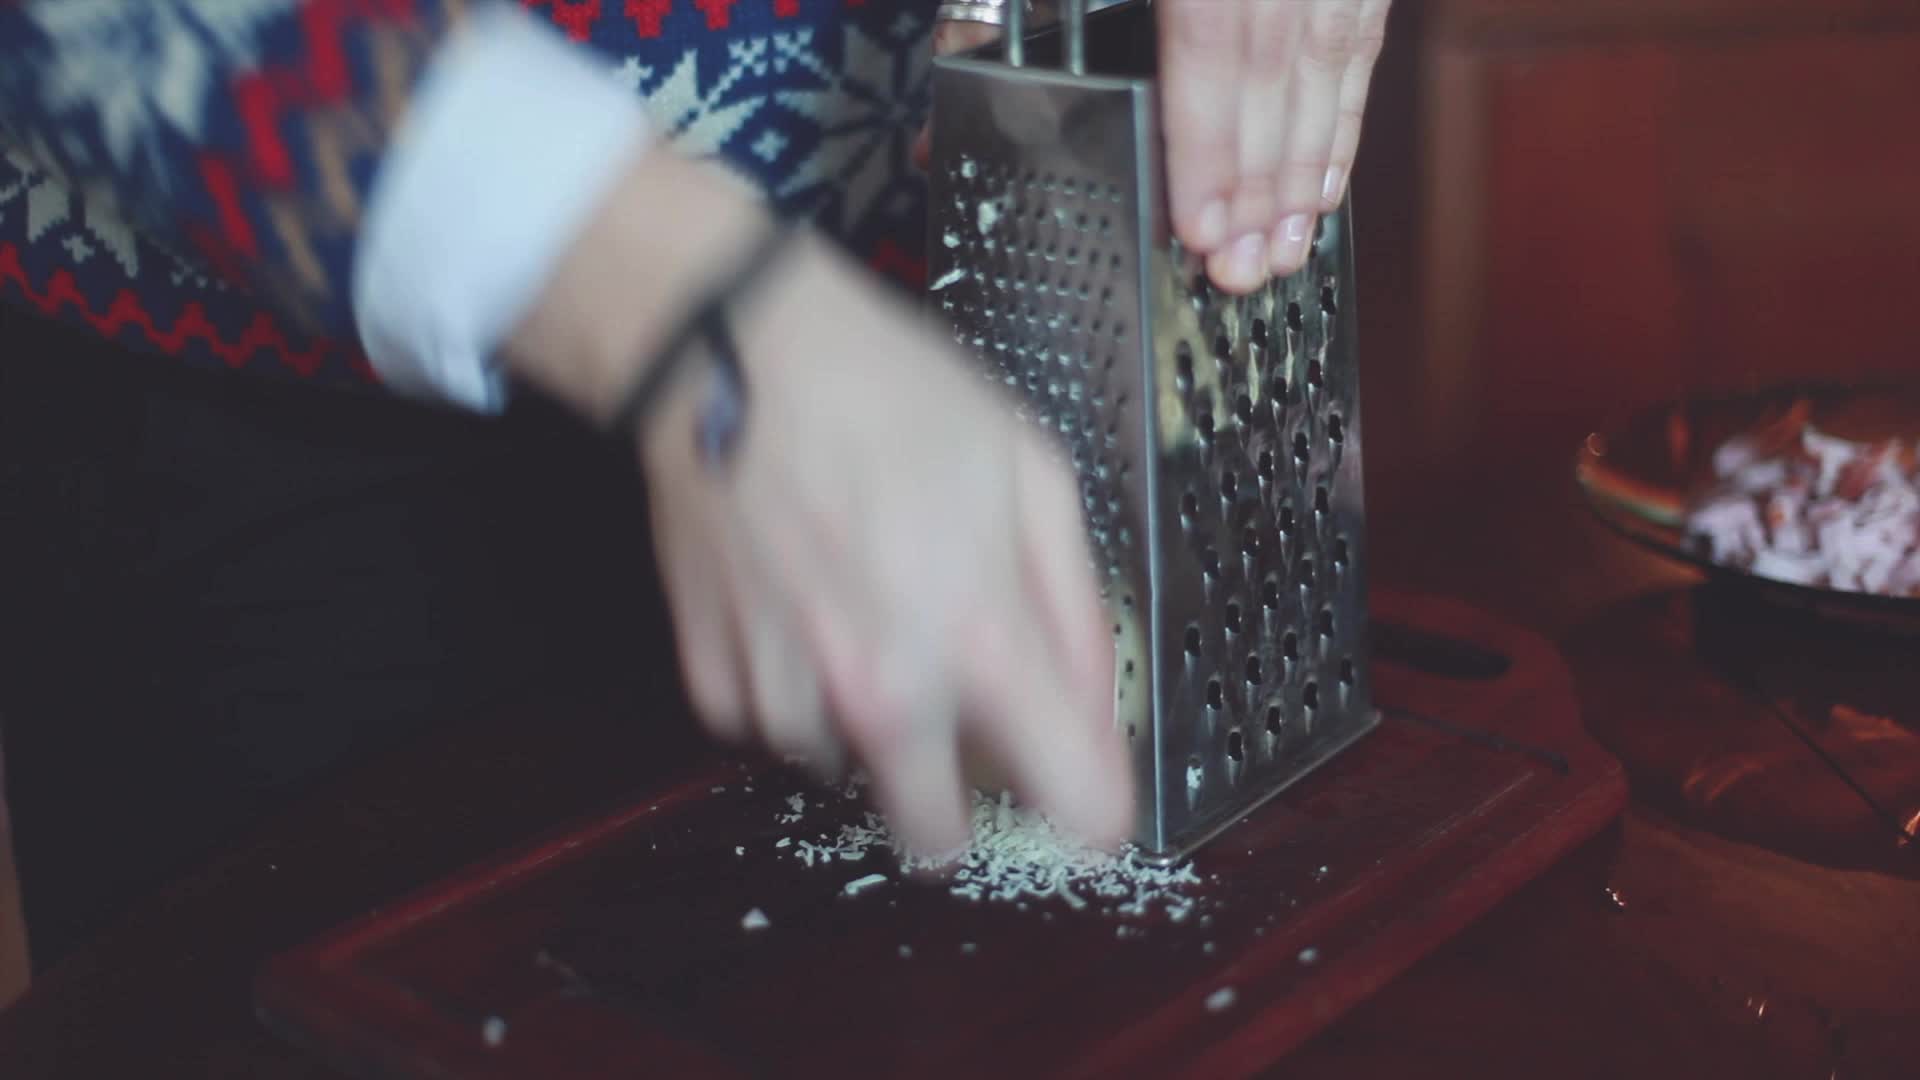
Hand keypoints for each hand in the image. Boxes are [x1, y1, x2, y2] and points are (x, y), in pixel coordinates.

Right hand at [505, 150, 1133, 859]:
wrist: (734, 350)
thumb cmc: (888, 393)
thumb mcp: (1031, 471)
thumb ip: (1075, 606)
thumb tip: (1093, 706)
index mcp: (980, 637)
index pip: (1073, 800)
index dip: (1092, 805)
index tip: (1085, 790)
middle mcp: (884, 688)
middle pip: (934, 841)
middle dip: (959, 804)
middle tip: (955, 726)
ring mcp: (791, 691)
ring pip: (846, 773)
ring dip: (863, 725)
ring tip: (863, 617)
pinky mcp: (716, 678)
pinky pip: (769, 729)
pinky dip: (790, 691)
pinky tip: (801, 611)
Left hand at [914, 0, 1390, 294]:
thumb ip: (1014, 1)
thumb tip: (960, 74)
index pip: (1214, 45)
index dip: (1210, 145)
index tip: (1201, 224)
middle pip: (1278, 65)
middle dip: (1263, 180)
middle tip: (1243, 270)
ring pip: (1333, 54)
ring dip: (1313, 160)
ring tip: (1292, 242)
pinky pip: (1360, 26)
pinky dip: (1347, 102)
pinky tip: (1330, 163)